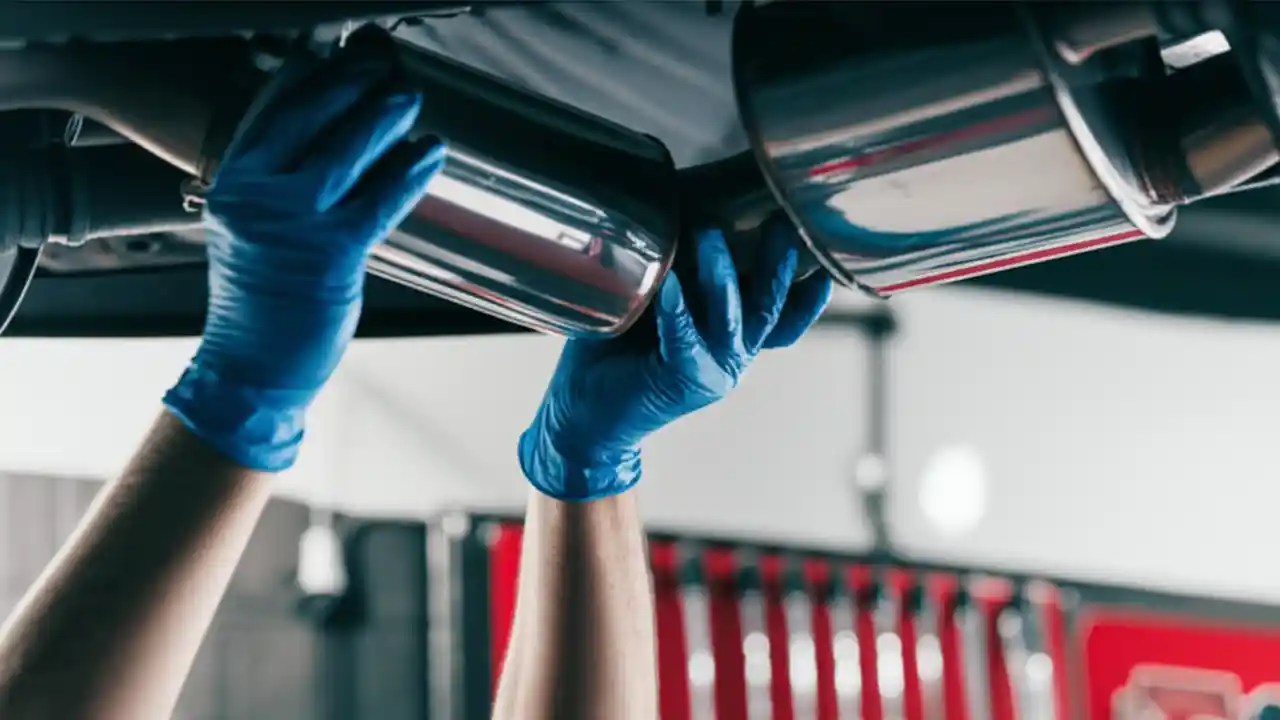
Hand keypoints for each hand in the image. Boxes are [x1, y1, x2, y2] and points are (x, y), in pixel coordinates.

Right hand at [164, 33, 444, 470]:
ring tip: (411, 99)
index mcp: (232, 182)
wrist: (251, 371)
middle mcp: (255, 195)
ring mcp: (292, 224)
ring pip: (346, 152)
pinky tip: (428, 154)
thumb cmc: (260, 303)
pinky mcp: (331, 255)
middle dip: (353, 83)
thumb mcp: (251, 227)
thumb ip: (281, 183)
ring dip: (384, 118)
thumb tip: (336, 137)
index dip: (314, 75)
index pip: (273, 108)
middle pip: (311, 117)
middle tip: (386, 67)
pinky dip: (407, 173)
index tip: (343, 56)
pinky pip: (378, 201)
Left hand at [519, 220, 832, 500]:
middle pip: (768, 308)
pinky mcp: (683, 379)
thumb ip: (676, 271)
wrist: (584, 414)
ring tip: (709, 234)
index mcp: (731, 337)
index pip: (782, 313)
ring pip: (733, 318)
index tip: (820, 247)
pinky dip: (678, 308)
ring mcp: (713, 369)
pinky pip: (685, 337)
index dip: (806, 288)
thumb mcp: (655, 304)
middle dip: (778, 264)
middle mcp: (731, 354)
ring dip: (723, 275)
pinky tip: (669, 282)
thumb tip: (676, 212)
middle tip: (780, 221)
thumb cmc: (616, 352)